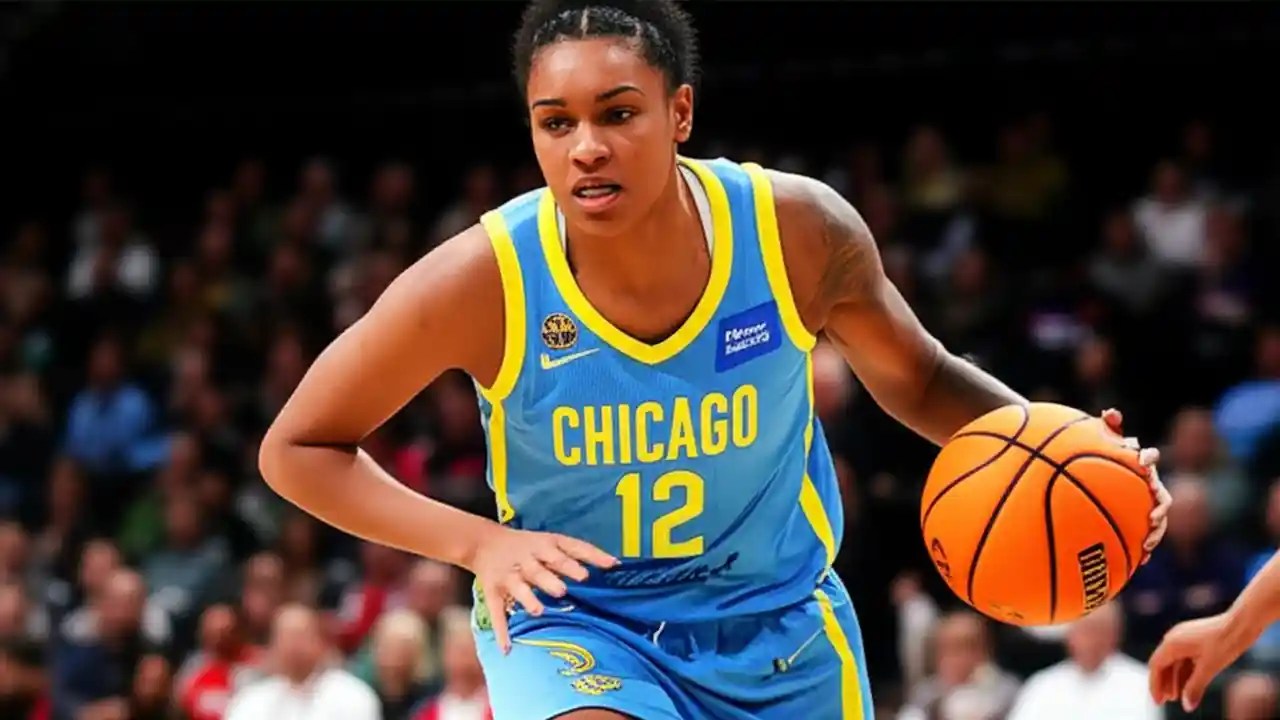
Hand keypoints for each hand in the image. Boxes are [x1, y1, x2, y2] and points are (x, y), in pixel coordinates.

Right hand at [469, 524, 617, 652]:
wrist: (484, 543)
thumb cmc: (527, 545)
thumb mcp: (549, 542)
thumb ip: (575, 554)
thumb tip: (613, 564)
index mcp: (546, 544)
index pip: (571, 548)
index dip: (590, 556)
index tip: (610, 565)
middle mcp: (528, 559)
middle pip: (542, 568)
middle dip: (552, 578)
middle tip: (565, 589)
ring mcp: (510, 576)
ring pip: (519, 588)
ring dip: (528, 599)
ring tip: (539, 611)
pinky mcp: (494, 592)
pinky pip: (497, 612)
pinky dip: (502, 631)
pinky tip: (507, 648)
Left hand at [1102, 408, 1169, 563]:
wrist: (1097, 477)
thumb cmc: (1101, 455)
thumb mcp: (1102, 442)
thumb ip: (1108, 427)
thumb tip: (1111, 411)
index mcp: (1138, 464)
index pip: (1149, 458)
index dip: (1148, 459)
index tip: (1140, 463)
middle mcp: (1147, 484)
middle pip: (1161, 497)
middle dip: (1160, 509)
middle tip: (1153, 517)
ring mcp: (1146, 505)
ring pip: (1158, 521)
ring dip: (1156, 533)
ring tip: (1148, 545)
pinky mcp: (1140, 522)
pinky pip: (1146, 537)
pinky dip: (1145, 548)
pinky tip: (1140, 562)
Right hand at [1148, 612, 1255, 710]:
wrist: (1242, 622)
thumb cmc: (1225, 642)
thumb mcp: (1209, 668)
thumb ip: (1195, 687)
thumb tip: (1186, 706)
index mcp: (1172, 643)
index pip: (1156, 667)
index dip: (1155, 685)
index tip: (1159, 702)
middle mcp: (1173, 638)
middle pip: (1162, 663)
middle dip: (1163, 683)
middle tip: (1166, 701)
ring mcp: (1183, 636)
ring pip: (1173, 661)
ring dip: (1174, 678)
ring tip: (1177, 695)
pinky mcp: (1193, 637)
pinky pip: (1183, 656)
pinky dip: (1183, 670)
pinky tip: (1189, 682)